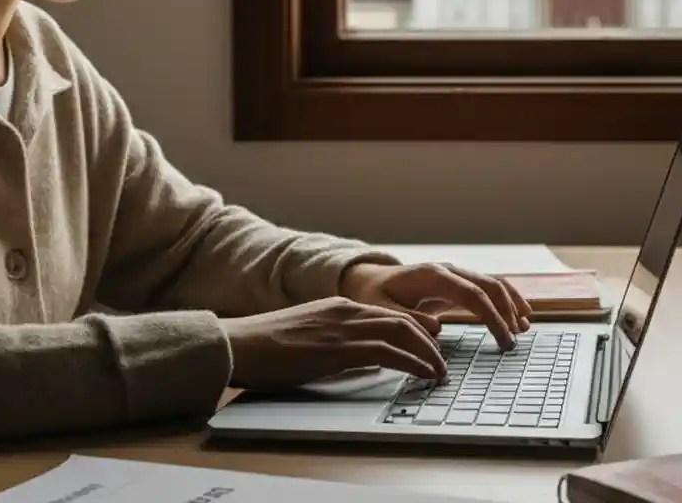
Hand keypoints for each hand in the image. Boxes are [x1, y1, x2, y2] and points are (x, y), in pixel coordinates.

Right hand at [219, 297, 449, 388]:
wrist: (240, 343)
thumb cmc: (265, 346)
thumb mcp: (308, 336)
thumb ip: (335, 341)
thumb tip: (358, 359)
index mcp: (339, 306)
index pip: (388, 314)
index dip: (414, 330)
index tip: (428, 346)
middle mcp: (347, 311)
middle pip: (403, 321)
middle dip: (429, 342)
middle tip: (441, 362)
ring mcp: (345, 328)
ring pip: (403, 333)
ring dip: (428, 354)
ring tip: (440, 372)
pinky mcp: (341, 348)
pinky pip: (390, 353)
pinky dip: (414, 363)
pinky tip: (425, 374)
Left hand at [340, 261, 534, 349]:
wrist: (368, 279)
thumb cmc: (374, 296)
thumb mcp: (382, 310)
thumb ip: (407, 319)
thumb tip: (436, 329)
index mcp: (432, 276)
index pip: (472, 294)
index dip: (492, 317)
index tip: (505, 338)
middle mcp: (447, 270)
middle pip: (489, 286)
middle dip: (507, 311)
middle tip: (516, 339)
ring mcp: (454, 273)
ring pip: (493, 282)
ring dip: (511, 303)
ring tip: (526, 327)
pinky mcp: (456, 282)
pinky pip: (487, 287)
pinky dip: (505, 299)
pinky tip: (518, 314)